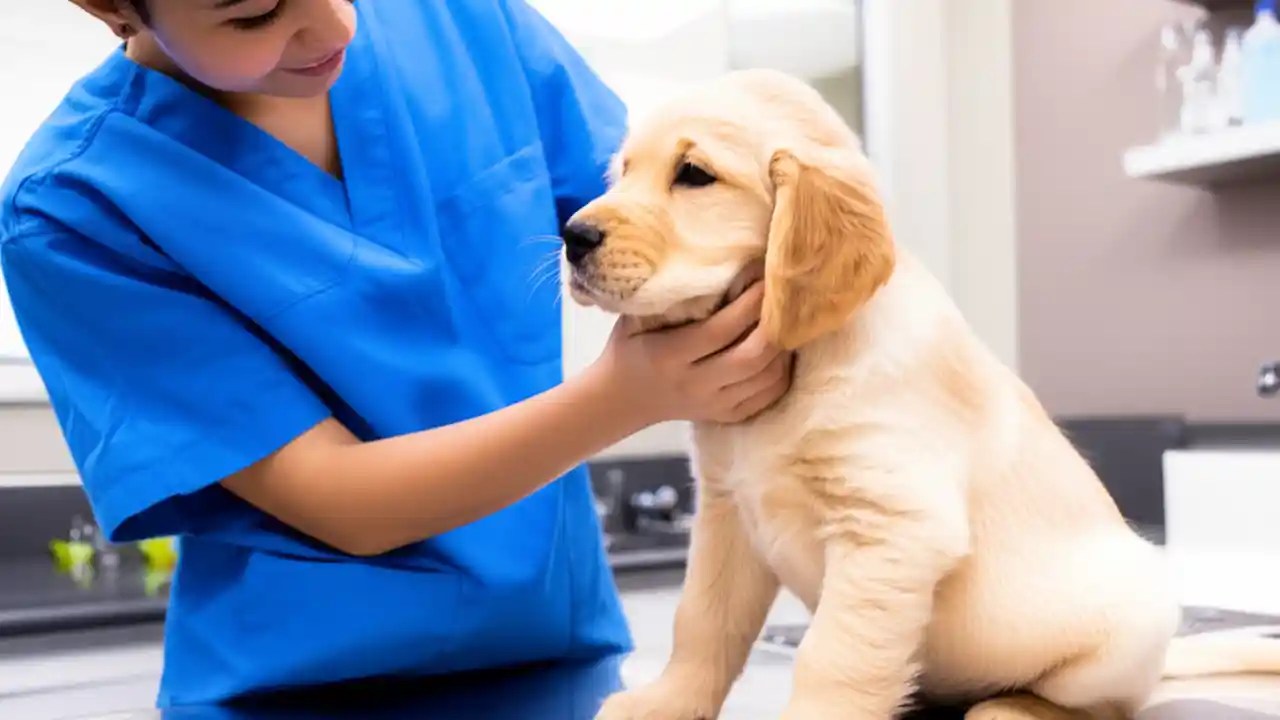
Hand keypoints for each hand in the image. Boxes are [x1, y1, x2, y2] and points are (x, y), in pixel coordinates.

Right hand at [594, 282, 793, 426]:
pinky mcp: (726, 415)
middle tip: (784, 300)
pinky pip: (768, 396)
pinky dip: (782, 371)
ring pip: (767, 378)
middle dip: (774, 326)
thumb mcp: (635, 318)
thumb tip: (713, 263)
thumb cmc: (630, 346)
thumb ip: (669, 297)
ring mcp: (713, 404)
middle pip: (751, 358)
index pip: (720, 331)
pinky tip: (781, 350)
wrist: (621, 399)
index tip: (764, 280)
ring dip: (783, 348)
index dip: (748, 305)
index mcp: (669, 356)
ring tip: (786, 321)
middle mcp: (694, 384)